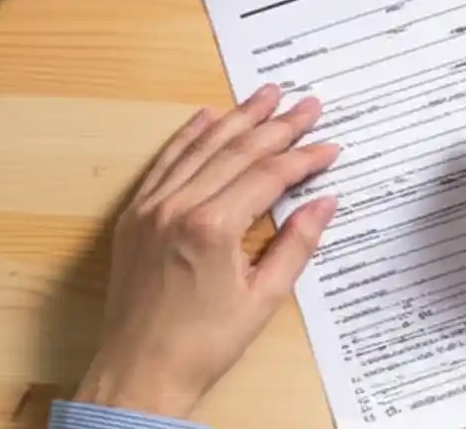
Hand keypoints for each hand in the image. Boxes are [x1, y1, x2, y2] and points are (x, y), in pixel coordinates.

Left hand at [75, 84, 339, 417]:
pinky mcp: (134, 216)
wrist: (140, 372)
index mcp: (213, 227)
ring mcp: (151, 207)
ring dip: (237, 118)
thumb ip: (296, 244)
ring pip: (201, 148)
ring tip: (266, 93)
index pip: (269, 175)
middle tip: (308, 104)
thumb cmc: (205, 343)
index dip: (304, 157)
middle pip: (238, 151)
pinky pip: (165, 163)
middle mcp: (178, 206)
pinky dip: (188, 137)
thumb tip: (325, 201)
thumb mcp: (264, 298)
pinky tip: (207, 116)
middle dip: (278, 125)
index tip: (331, 146)